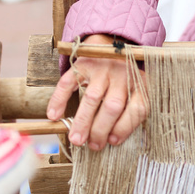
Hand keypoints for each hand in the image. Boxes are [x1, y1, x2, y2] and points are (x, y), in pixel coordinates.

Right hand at [46, 34, 147, 150]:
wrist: (113, 47)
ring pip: (92, 98)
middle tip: (92, 146)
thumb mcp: (135, 90)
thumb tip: (113, 141)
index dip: (125, 128)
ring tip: (75, 140)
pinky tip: (54, 116)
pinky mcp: (84, 64)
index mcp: (140, 83)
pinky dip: (59, 100)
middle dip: (101, 130)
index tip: (112, 142)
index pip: (137, 109)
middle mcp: (123, 74)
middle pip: (113, 106)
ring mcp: (103, 68)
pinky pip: (69, 83)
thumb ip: (130, 111)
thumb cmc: (124, 79)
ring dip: (82, 122)